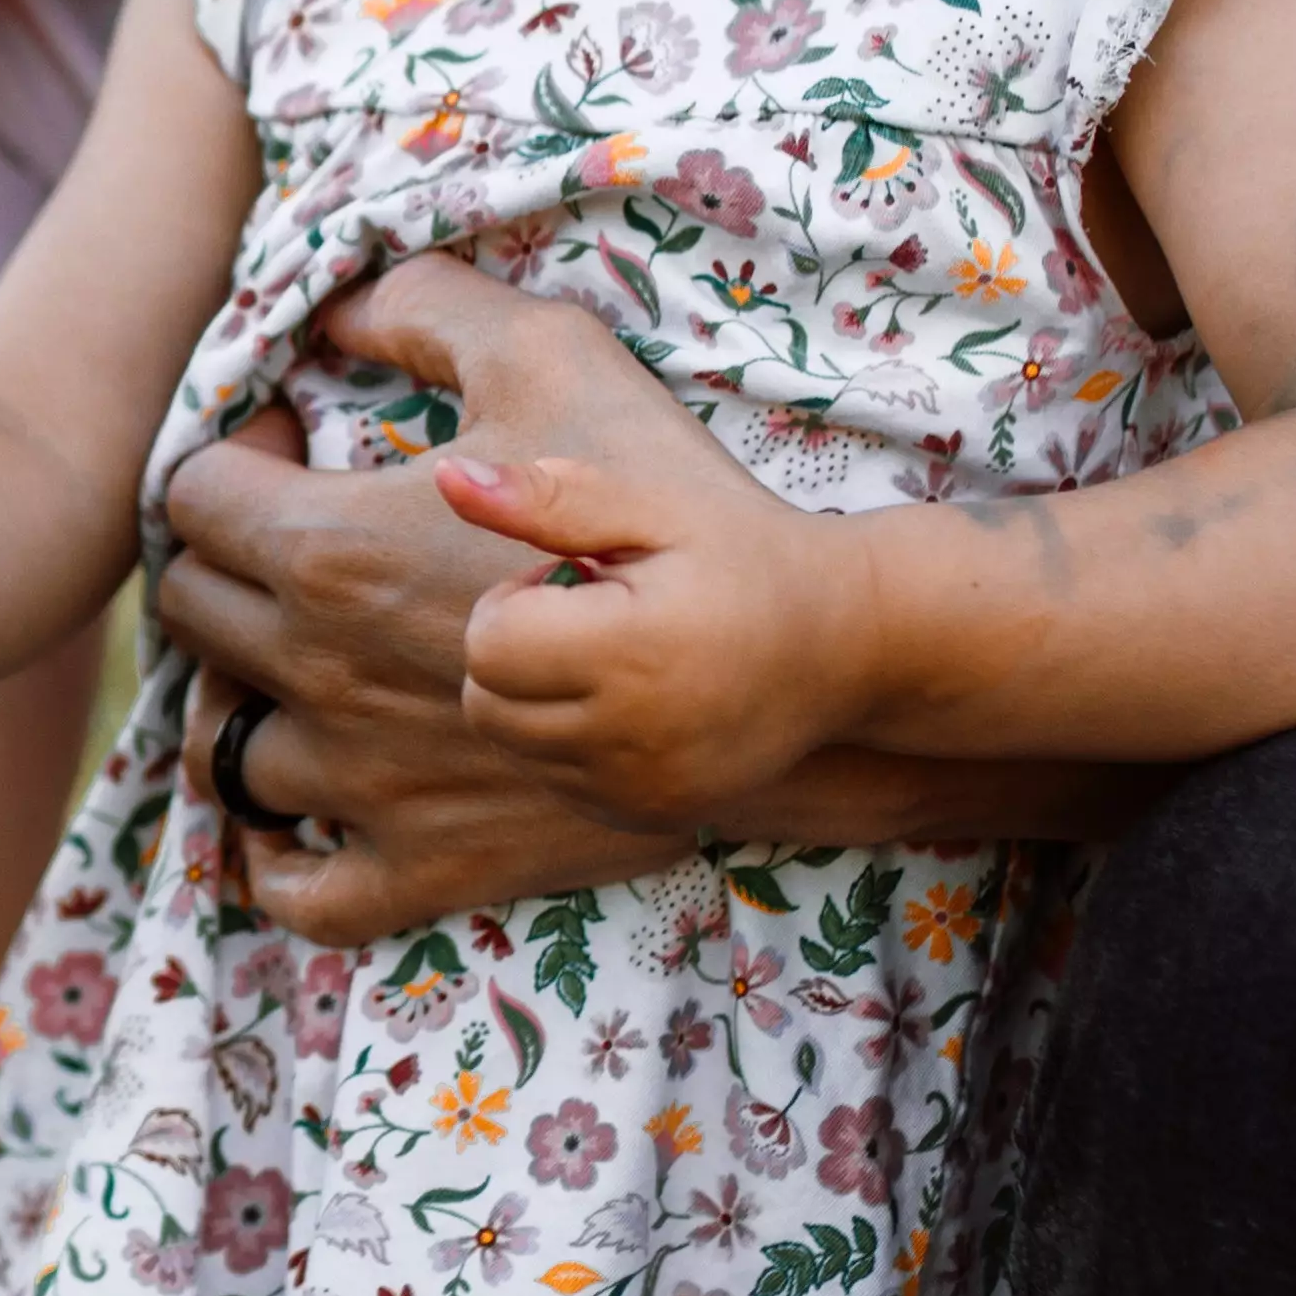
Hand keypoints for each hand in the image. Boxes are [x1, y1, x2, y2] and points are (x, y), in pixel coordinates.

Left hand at [425, 369, 878, 820]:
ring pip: (515, 747)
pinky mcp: (652, 817)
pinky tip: (632, 703)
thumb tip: (445, 478)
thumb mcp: (651, 508)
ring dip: (537, 699)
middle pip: (485, 703)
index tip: (580, 577)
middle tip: (594, 615)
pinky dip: (570, 742)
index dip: (517, 599)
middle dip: (516, 651)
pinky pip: (557, 781)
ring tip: (615, 657)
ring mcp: (643, 789)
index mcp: (629, 652)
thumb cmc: (745, 557)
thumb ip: (545, 499)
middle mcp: (633, 736)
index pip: (487, 644)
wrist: (850, 644)